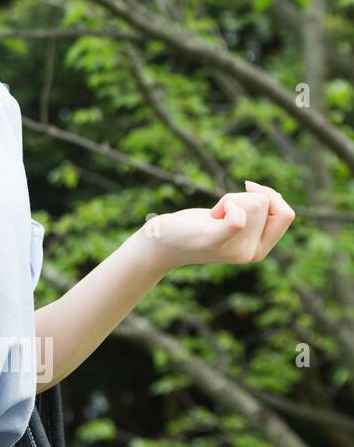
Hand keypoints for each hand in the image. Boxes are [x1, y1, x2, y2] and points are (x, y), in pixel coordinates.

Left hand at [135, 180, 295, 270]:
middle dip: (240, 197)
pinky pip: (236, 221)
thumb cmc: (195, 227)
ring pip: (251, 201)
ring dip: (227, 199)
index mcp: (259, 250)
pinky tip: (216, 214)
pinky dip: (232, 209)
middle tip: (216, 214)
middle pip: (265, 203)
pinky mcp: (211, 241)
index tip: (245, 195)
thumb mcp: (232, 220)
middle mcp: (250, 253)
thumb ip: (255, 212)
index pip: (287, 214)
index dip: (269, 197)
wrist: (159, 244)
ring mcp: (232, 249)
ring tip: (209, 217)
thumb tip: (266, 193)